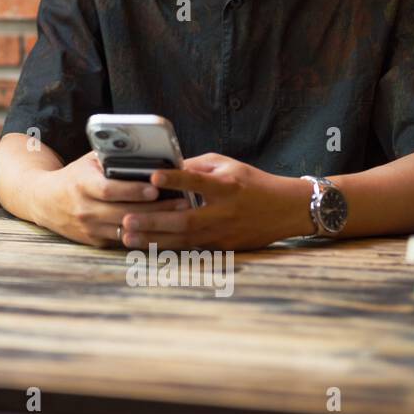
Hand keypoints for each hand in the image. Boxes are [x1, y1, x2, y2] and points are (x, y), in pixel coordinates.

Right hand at [33, 152, 189, 247]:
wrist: (44, 201)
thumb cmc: (75, 176)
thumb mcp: (88, 162)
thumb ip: (112, 158)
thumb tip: (147, 153)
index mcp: (81, 184)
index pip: (108, 190)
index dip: (132, 190)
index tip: (155, 187)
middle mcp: (83, 208)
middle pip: (124, 212)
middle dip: (155, 209)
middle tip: (181, 202)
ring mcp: (88, 228)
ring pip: (127, 230)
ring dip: (155, 224)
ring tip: (179, 216)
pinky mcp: (93, 241)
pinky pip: (123, 240)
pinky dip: (144, 234)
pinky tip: (163, 228)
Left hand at [121, 153, 309, 251]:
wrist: (286, 210)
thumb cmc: (252, 182)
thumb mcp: (227, 165)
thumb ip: (197, 166)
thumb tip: (165, 167)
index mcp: (226, 186)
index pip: (197, 181)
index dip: (175, 179)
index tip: (153, 177)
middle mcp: (224, 211)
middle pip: (185, 219)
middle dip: (153, 221)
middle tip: (126, 220)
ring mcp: (223, 233)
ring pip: (184, 239)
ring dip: (154, 239)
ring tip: (127, 237)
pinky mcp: (223, 247)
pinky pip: (191, 247)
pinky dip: (168, 246)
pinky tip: (146, 246)